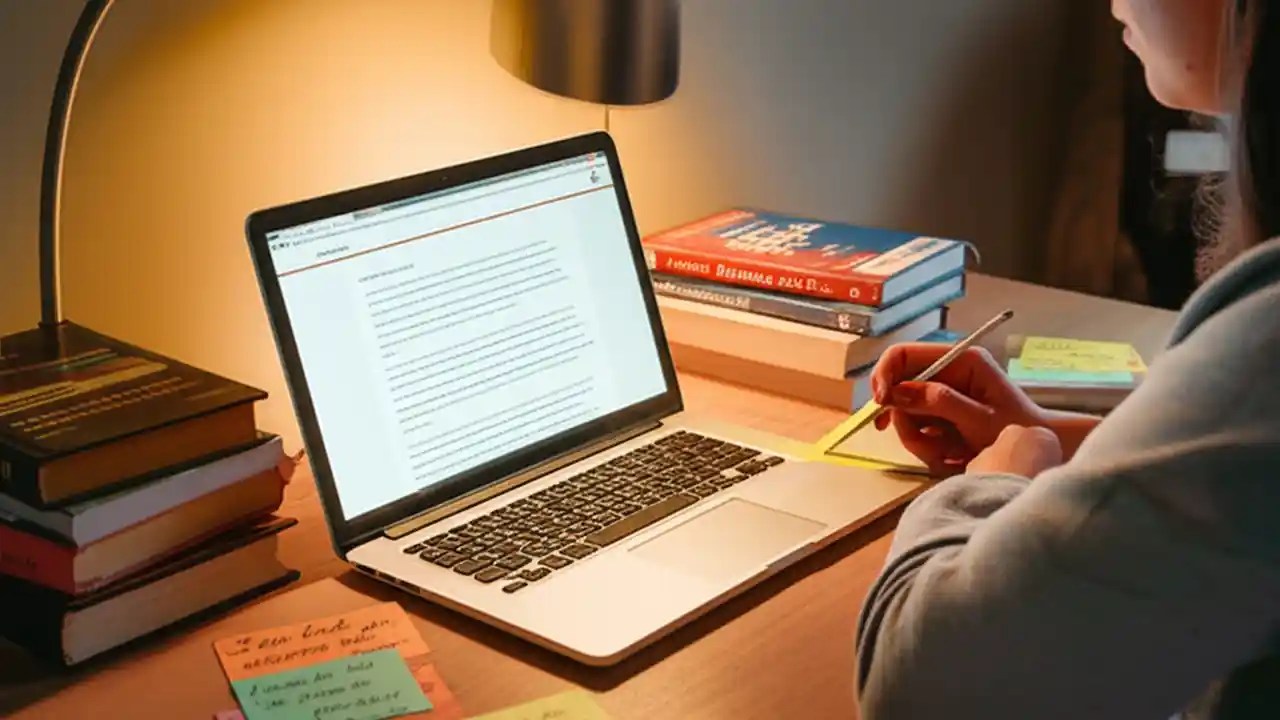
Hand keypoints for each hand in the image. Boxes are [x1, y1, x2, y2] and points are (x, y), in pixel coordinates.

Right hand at [870, 344, 1045, 475]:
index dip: (884, 375)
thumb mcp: (980, 418)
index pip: (903, 354)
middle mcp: (947, 371)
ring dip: (920, 439)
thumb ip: (939, 402)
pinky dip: (927, 446)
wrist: (1036, 449)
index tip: (880, 404)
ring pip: (904, 413)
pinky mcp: (939, 413)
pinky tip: (950, 455)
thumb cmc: (1018, 430)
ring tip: (949, 454)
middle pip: (898, 388)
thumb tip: (896, 392)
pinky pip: (915, 428)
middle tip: (923, 444)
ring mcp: (941, 393)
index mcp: (960, 360)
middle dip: (905, 420)